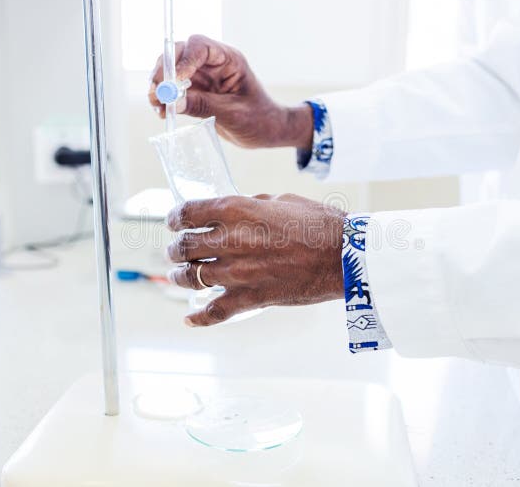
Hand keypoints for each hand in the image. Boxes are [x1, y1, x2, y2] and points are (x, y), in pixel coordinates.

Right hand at [149, 34, 312, 149]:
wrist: (268, 132)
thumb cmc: (261, 120)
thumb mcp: (234, 114)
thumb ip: (204, 106)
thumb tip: (173, 102)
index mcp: (229, 60)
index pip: (200, 46)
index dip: (183, 60)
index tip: (174, 81)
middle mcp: (213, 64)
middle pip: (179, 54)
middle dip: (164, 71)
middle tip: (156, 92)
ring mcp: (202, 77)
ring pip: (171, 70)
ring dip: (160, 85)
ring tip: (156, 104)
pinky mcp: (196, 92)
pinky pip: (174, 90)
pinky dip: (164, 99)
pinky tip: (162, 112)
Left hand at [166, 193, 345, 325]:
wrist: (345, 256)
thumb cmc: (320, 224)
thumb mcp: (282, 201)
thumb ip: (252, 205)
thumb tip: (237, 211)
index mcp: (237, 210)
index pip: (188, 212)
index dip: (175, 217)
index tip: (174, 221)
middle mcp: (231, 240)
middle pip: (184, 247)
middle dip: (175, 249)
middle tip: (175, 251)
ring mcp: (239, 272)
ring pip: (192, 278)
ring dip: (181, 277)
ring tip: (180, 276)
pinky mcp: (251, 298)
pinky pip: (215, 312)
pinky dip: (199, 318)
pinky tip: (190, 318)